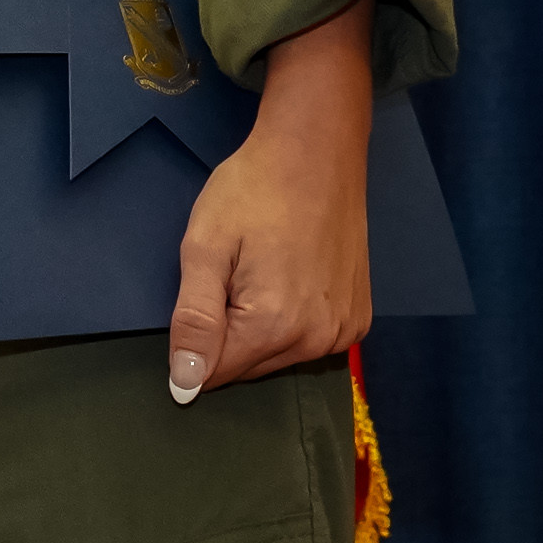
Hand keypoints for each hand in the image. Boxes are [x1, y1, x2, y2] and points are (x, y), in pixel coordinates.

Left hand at [168, 0, 374, 401]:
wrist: (316, 154)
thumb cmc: (253, 191)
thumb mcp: (205, 248)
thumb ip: (194, 321)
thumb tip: (183, 387)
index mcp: (275, 327)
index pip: (216, 373)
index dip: (193, 343)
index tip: (199, 298)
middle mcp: (318, 341)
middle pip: (249, 367)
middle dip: (226, 335)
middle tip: (228, 276)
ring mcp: (345, 333)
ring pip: (279, 357)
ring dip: (258, 330)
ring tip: (258, 271)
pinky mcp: (359, 319)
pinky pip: (309, 341)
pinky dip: (290, 322)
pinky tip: (286, 279)